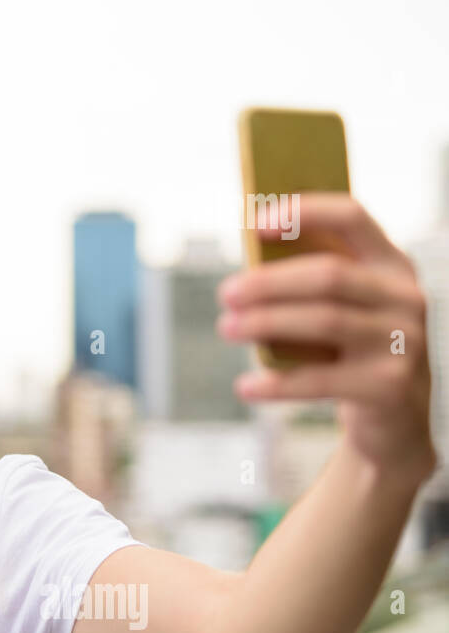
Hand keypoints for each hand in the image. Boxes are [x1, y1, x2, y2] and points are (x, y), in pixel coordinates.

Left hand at [216, 193, 436, 481]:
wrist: (393, 420)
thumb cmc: (348, 352)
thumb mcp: (339, 311)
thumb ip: (308, 286)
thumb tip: (245, 272)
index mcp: (391, 265)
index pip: (352, 217)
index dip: (304, 212)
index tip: (254, 223)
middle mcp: (406, 297)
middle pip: (329, 275)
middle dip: (269, 282)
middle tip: (225, 293)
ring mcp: (405, 342)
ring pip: (324, 321)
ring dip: (266, 323)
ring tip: (227, 328)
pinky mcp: (391, 386)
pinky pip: (321, 379)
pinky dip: (277, 383)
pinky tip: (246, 386)